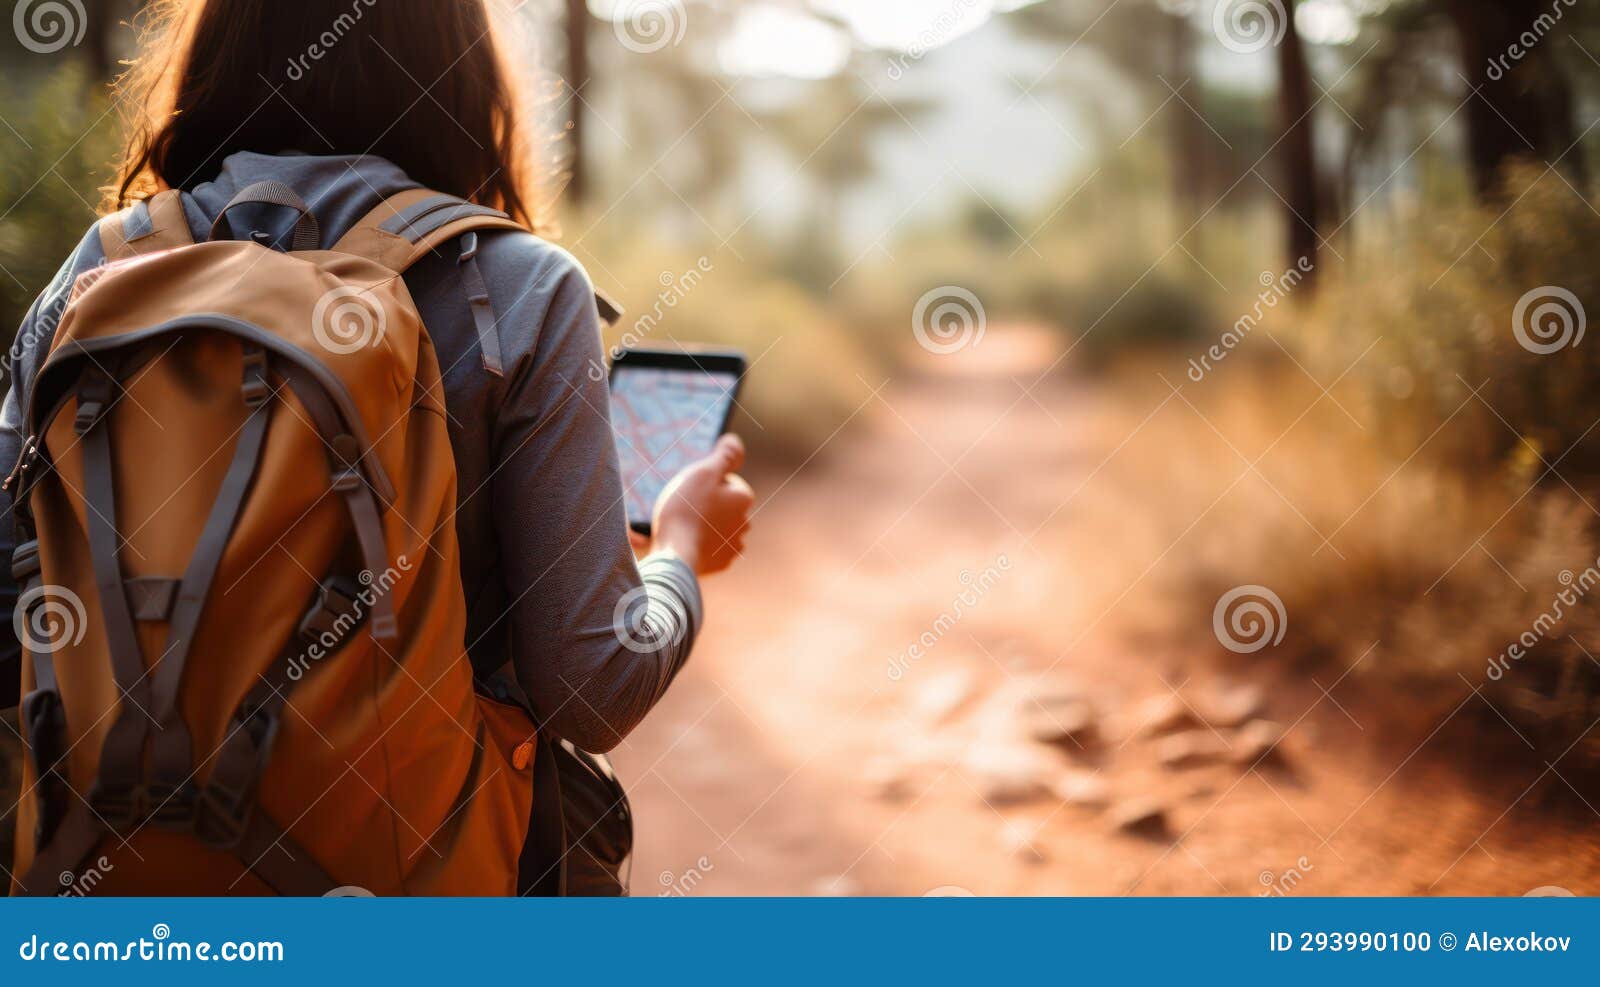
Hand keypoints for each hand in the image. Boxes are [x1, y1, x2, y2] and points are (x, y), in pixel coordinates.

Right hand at [650, 434, 754, 576]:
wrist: (676, 556)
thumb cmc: (687, 510)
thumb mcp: (703, 473)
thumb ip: (723, 456)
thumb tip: (735, 440)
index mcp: (743, 498)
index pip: (726, 481)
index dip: (706, 482)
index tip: (691, 491)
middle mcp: (745, 522)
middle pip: (723, 505)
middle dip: (707, 504)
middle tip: (684, 508)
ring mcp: (733, 545)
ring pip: (718, 526)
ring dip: (704, 524)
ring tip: (683, 527)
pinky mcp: (720, 563)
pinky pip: (711, 548)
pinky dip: (701, 544)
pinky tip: (686, 543)